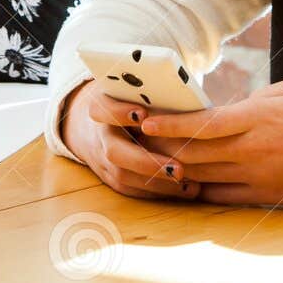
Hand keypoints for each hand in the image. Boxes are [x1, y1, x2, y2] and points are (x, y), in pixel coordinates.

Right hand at [60, 81, 202, 200]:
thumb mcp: (131, 91)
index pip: (102, 109)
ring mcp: (102, 159)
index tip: (142, 115)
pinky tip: (185, 188)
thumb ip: (151, 94)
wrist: (94, 125)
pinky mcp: (111, 178)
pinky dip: (158, 191)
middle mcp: (99, 135)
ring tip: (188, 183)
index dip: (119, 113)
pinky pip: (132, 189)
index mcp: (101, 106)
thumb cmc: (126, 101)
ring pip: (124, 176)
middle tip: (178, 169)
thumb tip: (188, 102)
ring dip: (158, 182)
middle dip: (147, 162)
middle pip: (114, 151)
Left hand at [133, 75, 282, 207]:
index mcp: (259, 117)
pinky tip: (182, 184)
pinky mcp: (264, 196)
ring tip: (149, 159)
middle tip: (135, 139)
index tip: (146, 119)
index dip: (171, 123)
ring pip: (203, 175)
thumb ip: (261, 95)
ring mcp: (257, 176)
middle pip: (194, 151)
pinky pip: (221, 196)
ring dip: (174, 169)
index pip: (203, 123)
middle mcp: (252, 149)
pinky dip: (198, 190)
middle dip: (161, 146)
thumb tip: (234, 106)